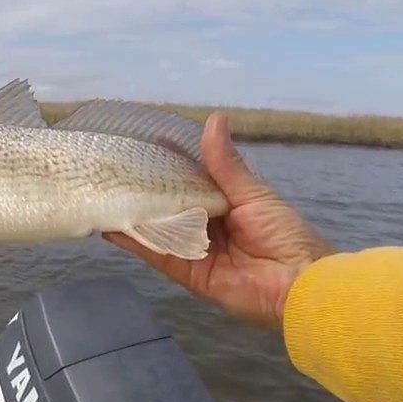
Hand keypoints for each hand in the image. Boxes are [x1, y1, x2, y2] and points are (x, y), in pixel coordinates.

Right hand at [104, 112, 333, 331]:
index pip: (190, 180)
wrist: (298, 283)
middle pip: (171, 205)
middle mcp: (207, 226)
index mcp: (226, 204)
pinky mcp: (189, 275)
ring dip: (135, 215)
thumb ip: (225, 164)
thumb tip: (214, 119)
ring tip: (104, 195)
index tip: (145, 144)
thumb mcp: (251, 194)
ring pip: (160, 229)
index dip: (169, 164)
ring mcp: (196, 251)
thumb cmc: (283, 234)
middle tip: (113, 170)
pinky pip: (159, 256)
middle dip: (146, 190)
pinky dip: (137, 243)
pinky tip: (112, 228)